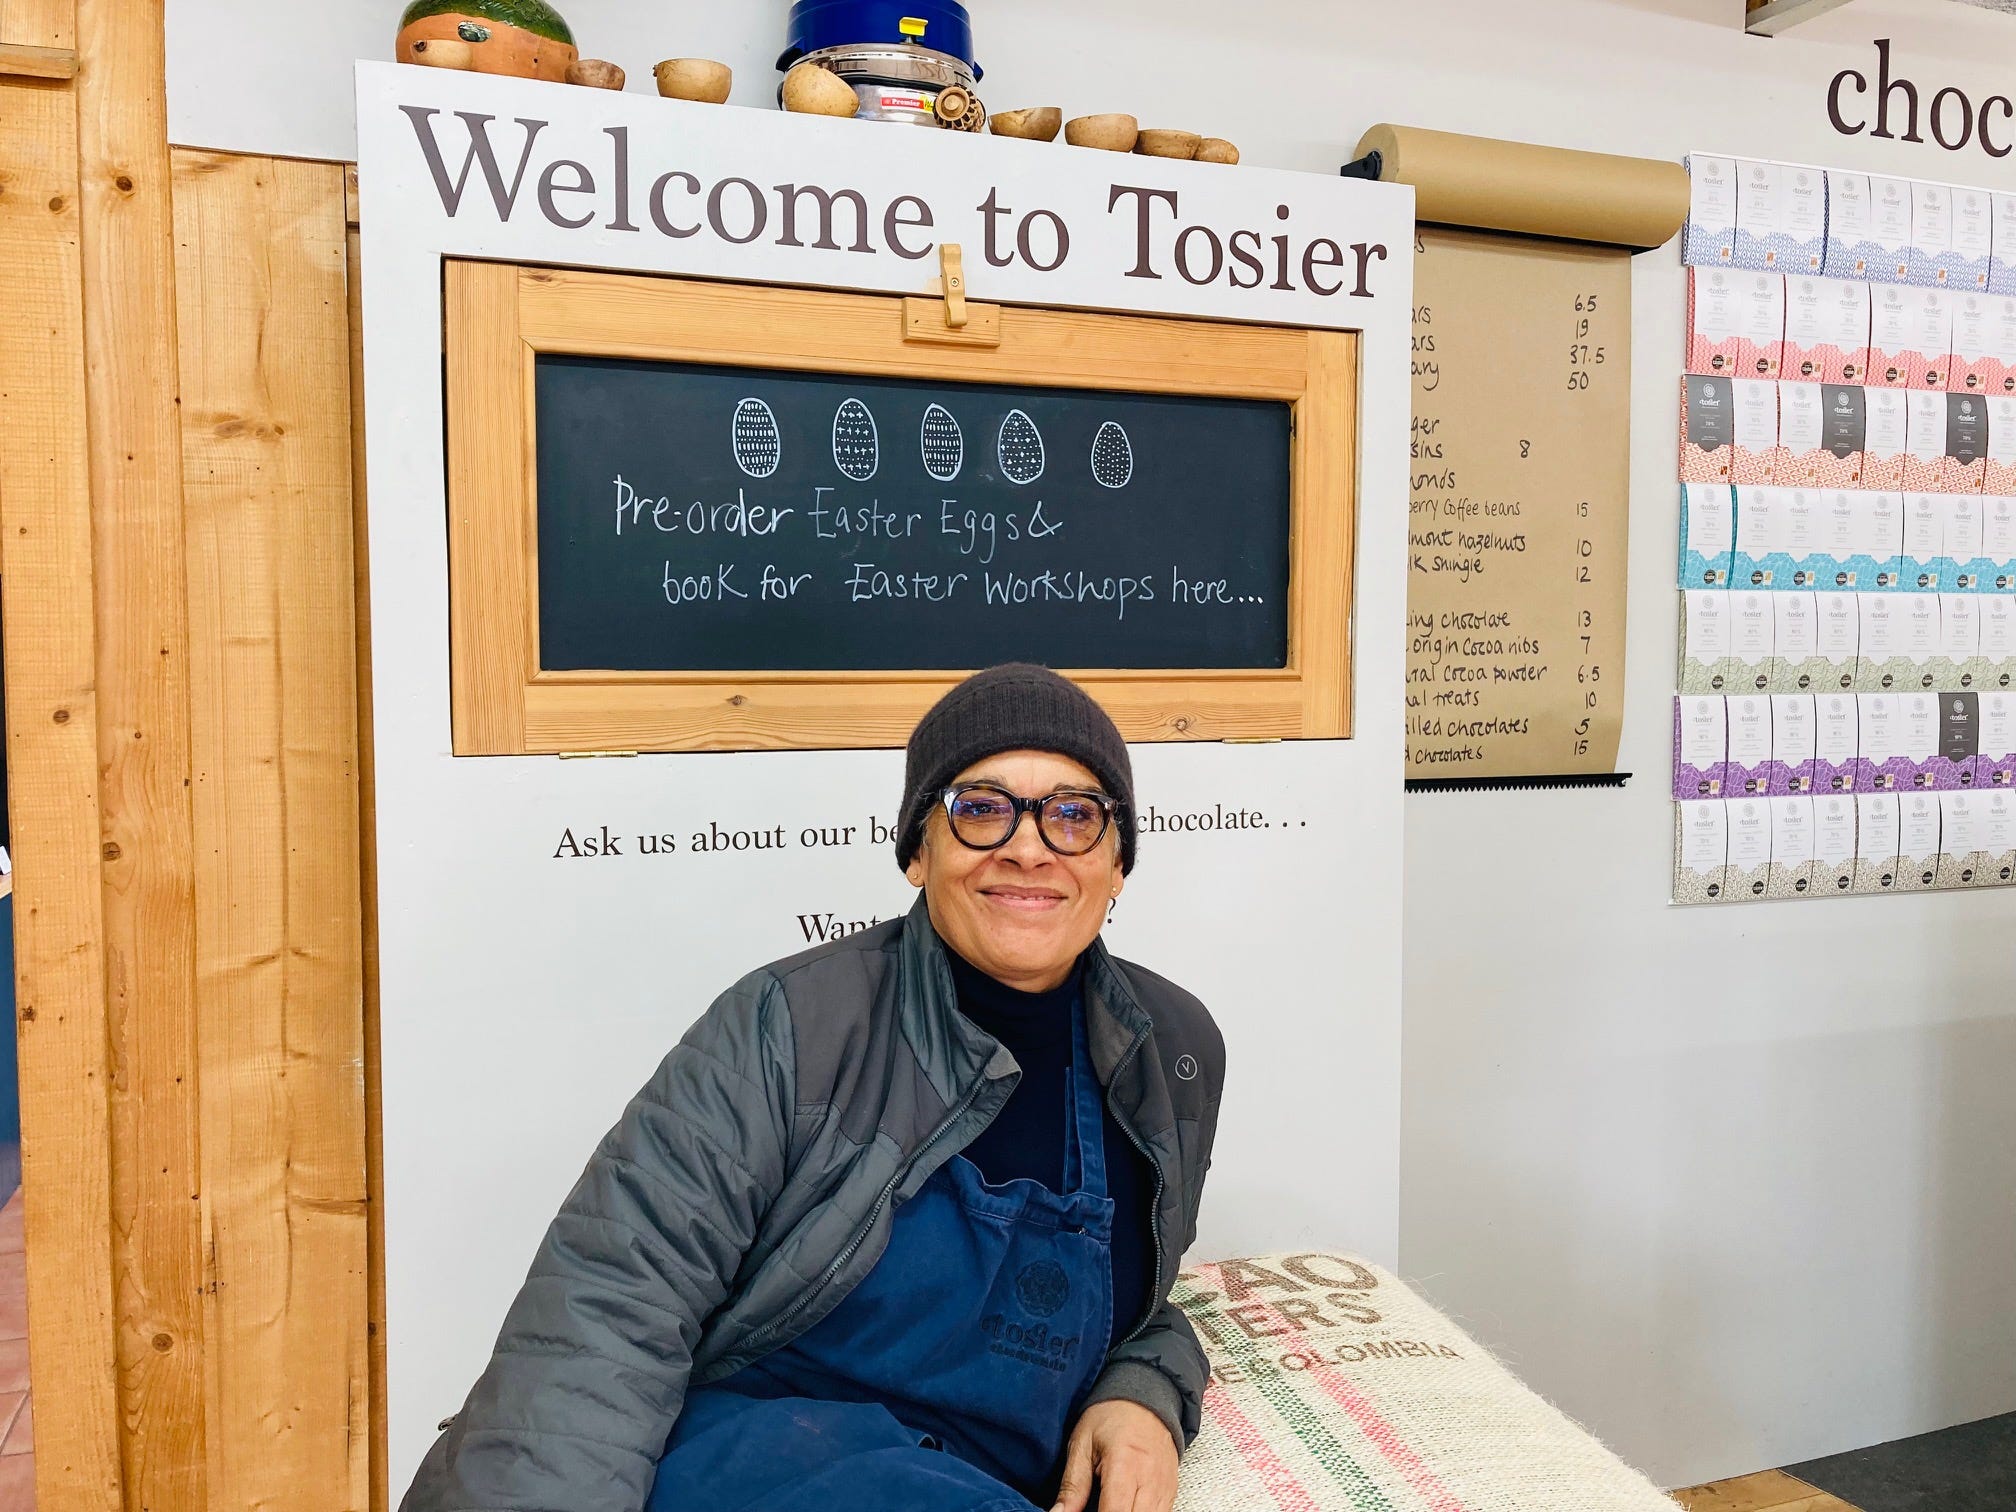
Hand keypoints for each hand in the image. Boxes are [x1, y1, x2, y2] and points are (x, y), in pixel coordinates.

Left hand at [1051, 1398, 1178, 1511]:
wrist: (1144, 1399)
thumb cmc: (1111, 1416)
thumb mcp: (1081, 1444)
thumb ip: (1072, 1486)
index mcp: (1125, 1465)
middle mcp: (1150, 1481)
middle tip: (1095, 1505)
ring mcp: (1165, 1488)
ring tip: (1109, 1503)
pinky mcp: (1171, 1493)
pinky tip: (1125, 1505)